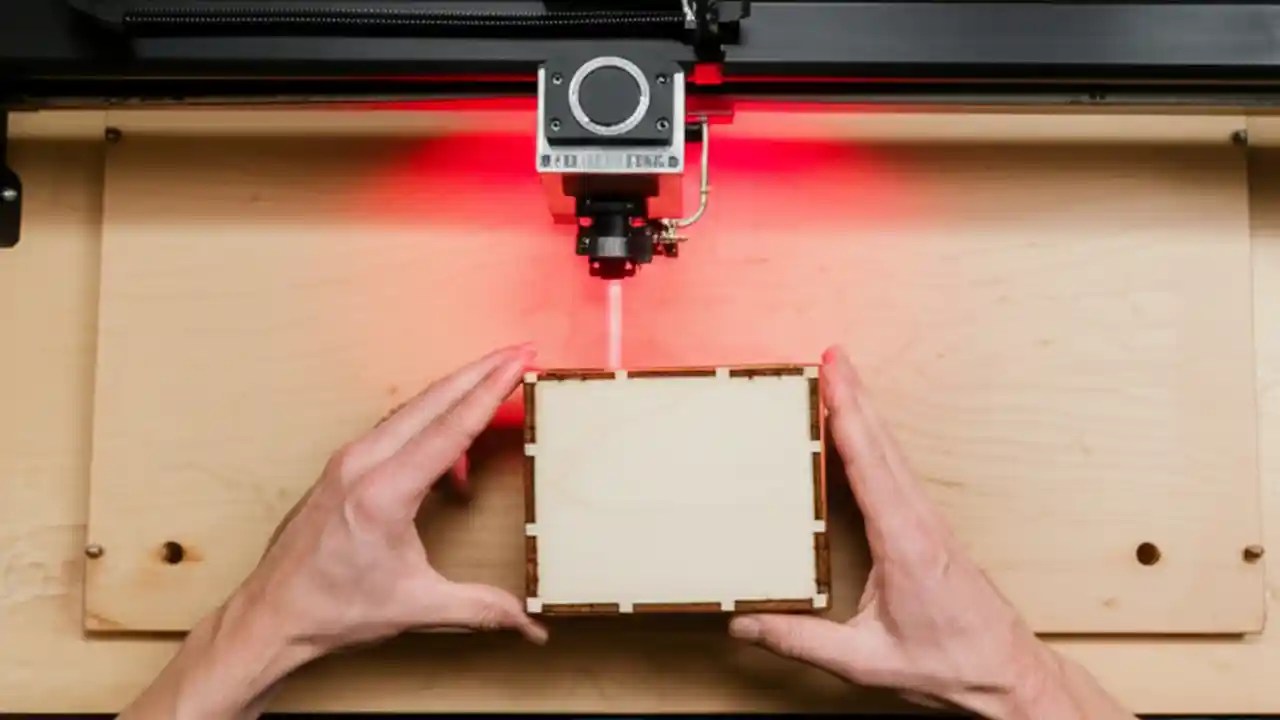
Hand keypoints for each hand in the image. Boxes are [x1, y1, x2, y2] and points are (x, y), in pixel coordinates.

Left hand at [121, 344, 545, 719]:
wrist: (272, 615)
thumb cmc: (333, 608)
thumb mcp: (417, 607)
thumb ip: (481, 608)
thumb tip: (532, 625)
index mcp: (384, 493)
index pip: (451, 429)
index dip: (490, 391)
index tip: (518, 361)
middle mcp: (362, 464)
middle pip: (433, 401)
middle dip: (480, 371)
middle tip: (520, 349)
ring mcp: (348, 461)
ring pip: (412, 410)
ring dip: (455, 390)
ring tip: (495, 377)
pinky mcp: (344, 466)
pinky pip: (396, 427)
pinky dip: (431, 417)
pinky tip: (453, 435)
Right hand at [729, 347, 1133, 719]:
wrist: (1006, 674)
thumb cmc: (950, 663)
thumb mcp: (866, 661)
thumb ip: (801, 639)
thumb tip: (745, 624)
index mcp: (905, 542)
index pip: (870, 465)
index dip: (849, 415)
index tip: (833, 374)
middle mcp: (918, 520)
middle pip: (882, 443)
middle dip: (856, 394)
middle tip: (832, 354)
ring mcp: (926, 520)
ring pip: (892, 452)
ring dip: (867, 411)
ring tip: (842, 377)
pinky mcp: (926, 527)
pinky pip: (896, 471)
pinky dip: (875, 440)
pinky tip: (861, 432)